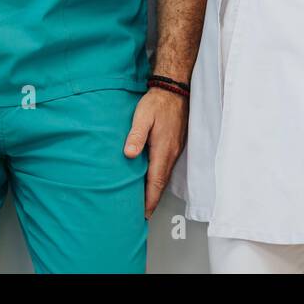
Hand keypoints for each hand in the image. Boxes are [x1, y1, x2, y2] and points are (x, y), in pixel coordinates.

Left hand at [124, 86, 187, 218]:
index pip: (156, 182)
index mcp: (163, 150)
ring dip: (155, 190)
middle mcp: (171, 153)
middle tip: (142, 214)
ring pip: (164, 175)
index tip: (143, 214)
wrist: (175, 89)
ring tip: (145, 201)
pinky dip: (159, 178)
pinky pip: (167, 166)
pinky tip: (152, 179)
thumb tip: (129, 155)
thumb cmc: (157, 102)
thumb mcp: (142, 117)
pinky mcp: (175, 144)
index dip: (150, 200)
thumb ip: (135, 136)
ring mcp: (175, 149)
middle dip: (152, 200)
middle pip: (161, 183)